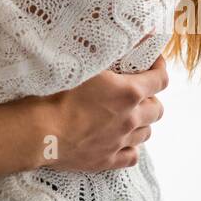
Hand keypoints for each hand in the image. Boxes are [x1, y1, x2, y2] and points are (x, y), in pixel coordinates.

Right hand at [21, 56, 168, 171]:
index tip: (154, 63)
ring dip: (142, 122)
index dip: (160, 68)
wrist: (40, 131)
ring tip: (129, 115)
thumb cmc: (57, 92)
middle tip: (138, 91)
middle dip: (151, 98)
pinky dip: (130, 146)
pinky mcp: (107, 160)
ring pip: (147, 133)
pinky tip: (120, 139)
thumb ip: (109, 55)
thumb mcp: (84, 64)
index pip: (160, 80)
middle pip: (157, 109)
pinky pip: (132, 156)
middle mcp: (130, 118)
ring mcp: (120, 141)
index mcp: (128, 92)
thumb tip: (128, 40)